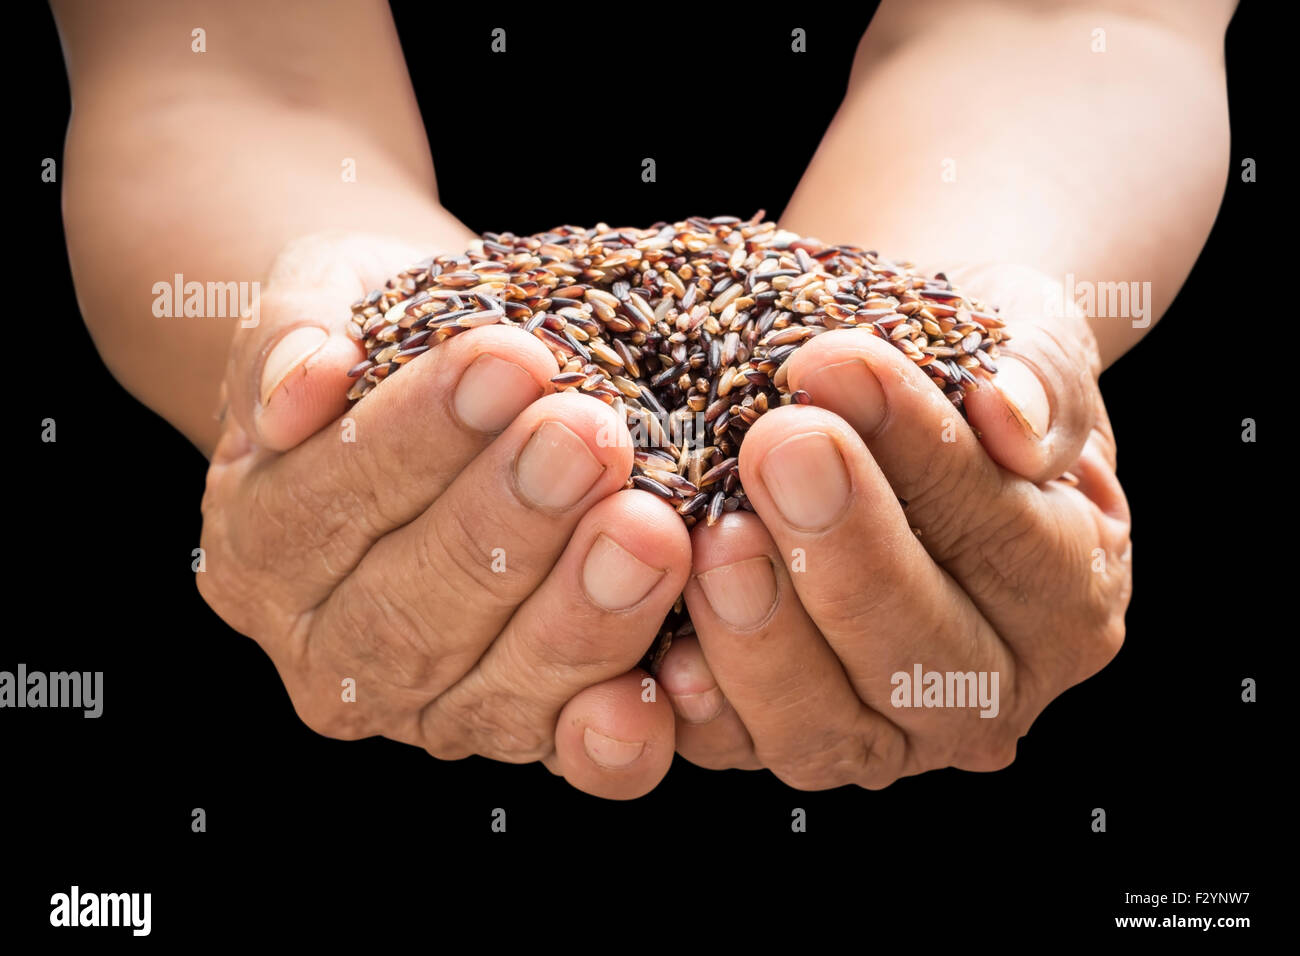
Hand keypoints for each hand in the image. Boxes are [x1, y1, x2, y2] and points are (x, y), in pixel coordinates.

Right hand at [199, 232, 690, 798]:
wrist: (453, 390)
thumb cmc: (391, 338)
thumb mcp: (325, 298)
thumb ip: (291, 335)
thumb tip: (304, 382)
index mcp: (261, 547)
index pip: (327, 502)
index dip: (417, 437)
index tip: (509, 360)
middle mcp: (328, 652)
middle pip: (408, 612)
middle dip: (506, 526)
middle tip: (588, 439)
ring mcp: (426, 709)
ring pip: (493, 691)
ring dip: (579, 614)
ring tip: (652, 528)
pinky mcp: (519, 730)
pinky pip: (568, 755)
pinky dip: (618, 732)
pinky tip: (678, 676)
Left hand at [656, 264, 1132, 787]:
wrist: (885, 401)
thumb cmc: (957, 374)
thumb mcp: (1026, 339)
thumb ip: (1041, 375)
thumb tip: (1011, 415)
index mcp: (1067, 595)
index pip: (1008, 538)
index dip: (924, 456)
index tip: (837, 364)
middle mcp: (987, 689)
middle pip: (925, 659)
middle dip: (843, 552)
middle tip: (776, 446)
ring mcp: (882, 734)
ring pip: (826, 730)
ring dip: (763, 636)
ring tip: (716, 533)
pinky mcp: (782, 738)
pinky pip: (732, 748)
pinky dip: (692, 704)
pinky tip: (657, 641)